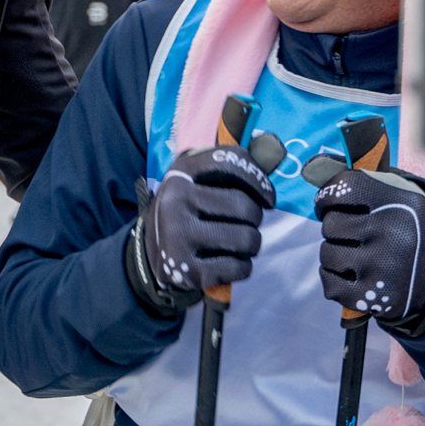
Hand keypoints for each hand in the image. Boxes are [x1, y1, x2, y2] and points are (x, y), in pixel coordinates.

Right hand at [125, 145, 275, 315]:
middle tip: (244, 224)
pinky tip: (228, 264)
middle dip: (255, 219)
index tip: (268, 199)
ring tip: (237, 244)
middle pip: (245, 207)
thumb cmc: (188, 211)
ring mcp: (178, 236)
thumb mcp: (195, 180)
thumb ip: (227, 167)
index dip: (259, 180)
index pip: (231, 163)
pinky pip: (239, 268)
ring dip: (252, 245)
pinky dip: (242, 268)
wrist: (152, 254)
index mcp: (181, 172)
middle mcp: (175, 200)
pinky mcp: (186, 270)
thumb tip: (271, 155)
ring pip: (247, 239)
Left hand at [315, 166, 424, 334]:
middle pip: (331, 224)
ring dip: (334, 255)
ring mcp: (383, 267)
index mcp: (400, 200)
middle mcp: (394, 231)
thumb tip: (314, 167)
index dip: (327, 197)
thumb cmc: (408, 230)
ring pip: (327, 254)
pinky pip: (329, 284)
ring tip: (355, 255)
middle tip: (352, 234)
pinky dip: (333, 280)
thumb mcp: (401, 195)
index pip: (343, 187)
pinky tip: (351, 275)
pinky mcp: (375, 297)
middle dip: (335, 229)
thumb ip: (364, 178)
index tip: (328, 205)